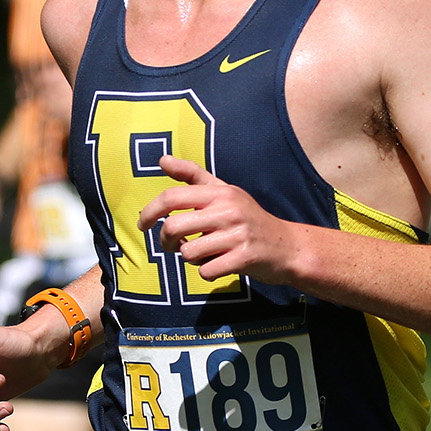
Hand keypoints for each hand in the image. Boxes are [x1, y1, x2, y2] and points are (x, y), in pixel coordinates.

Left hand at [136, 155, 300, 283]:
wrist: (287, 246)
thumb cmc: (248, 219)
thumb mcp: (225, 192)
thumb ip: (193, 176)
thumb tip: (162, 159)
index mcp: (221, 192)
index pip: (172, 197)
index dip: (150, 211)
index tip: (143, 225)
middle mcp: (228, 210)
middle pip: (174, 227)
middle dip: (166, 241)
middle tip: (172, 245)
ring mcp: (237, 234)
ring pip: (188, 252)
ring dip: (190, 258)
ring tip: (206, 253)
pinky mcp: (244, 258)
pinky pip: (206, 270)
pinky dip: (207, 272)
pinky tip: (220, 264)